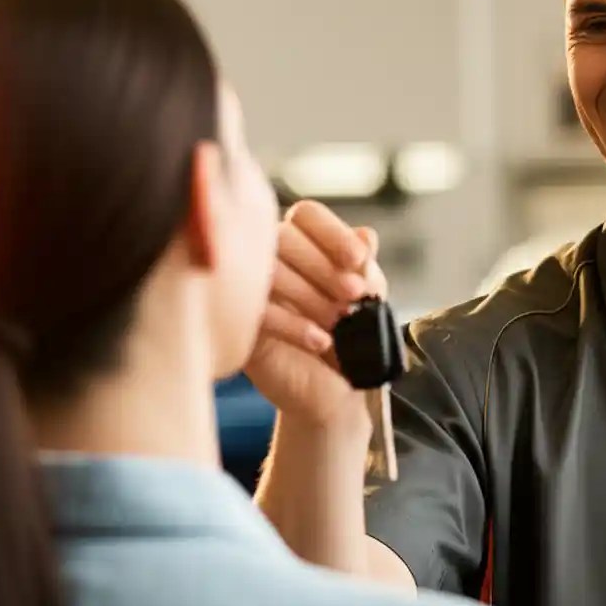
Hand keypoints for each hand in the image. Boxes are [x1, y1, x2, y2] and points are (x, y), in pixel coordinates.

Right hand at [243, 199, 386, 431]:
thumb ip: (364, 266)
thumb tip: (365, 236)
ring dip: (311, 295)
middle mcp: (268, 259)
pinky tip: (320, 341)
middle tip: (353, 296)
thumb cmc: (351, 335)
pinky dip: (294, 324)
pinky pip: (257, 312)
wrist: (336, 391)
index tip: (359, 260)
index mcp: (301, 243)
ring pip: (268, 270)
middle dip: (324, 266)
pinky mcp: (238, 325)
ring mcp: (248, 290)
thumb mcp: (367, 297)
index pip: (306, 215)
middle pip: (284, 236)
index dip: (333, 233)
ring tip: (339, 321)